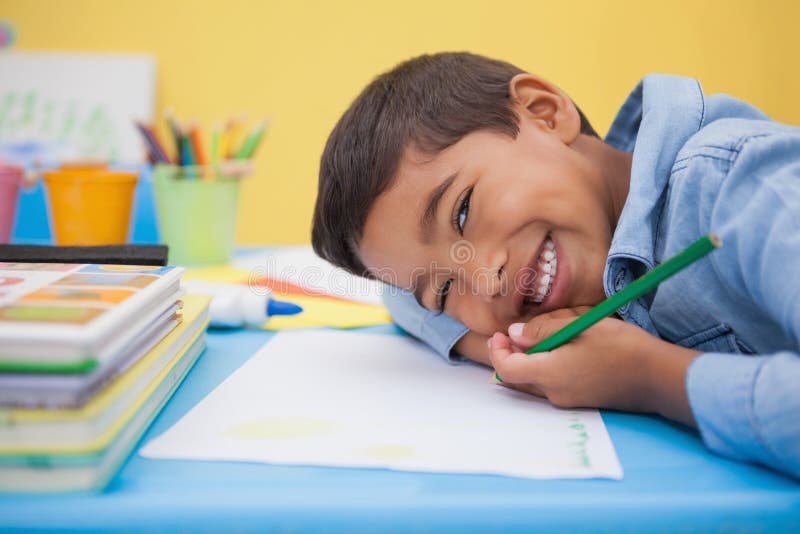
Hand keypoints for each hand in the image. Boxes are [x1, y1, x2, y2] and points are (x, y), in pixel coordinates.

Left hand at [489, 308, 700, 424]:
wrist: (658, 377)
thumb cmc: (622, 347)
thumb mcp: (579, 326)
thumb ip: (543, 330)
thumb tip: (514, 334)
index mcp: (550, 374)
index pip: (505, 369)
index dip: (497, 351)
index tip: (500, 334)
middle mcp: (554, 393)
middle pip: (517, 378)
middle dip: (511, 355)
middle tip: (517, 333)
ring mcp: (568, 400)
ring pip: (534, 381)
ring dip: (530, 360)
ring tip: (544, 336)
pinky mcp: (580, 400)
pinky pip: (552, 385)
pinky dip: (546, 367)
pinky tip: (563, 349)